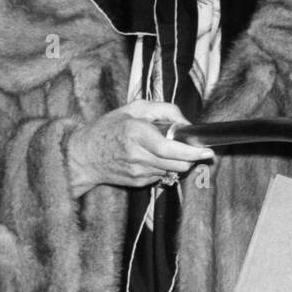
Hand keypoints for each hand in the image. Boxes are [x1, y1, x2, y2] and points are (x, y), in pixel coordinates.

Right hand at [66, 100, 212, 198]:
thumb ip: (164, 110)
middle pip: (176, 163)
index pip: (168, 148)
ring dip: (180, 162)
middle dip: (192, 157)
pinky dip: (166, 167)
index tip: (207, 150)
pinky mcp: (137, 183)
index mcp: (135, 133)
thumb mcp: (134, 108)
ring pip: (172, 171)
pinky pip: (162, 176)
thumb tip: (187, 122)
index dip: (191, 151)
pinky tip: (154, 158)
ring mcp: (137, 172)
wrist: (84, 156)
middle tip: (199, 149)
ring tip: (170, 149)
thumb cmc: (109, 128)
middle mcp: (137, 155)